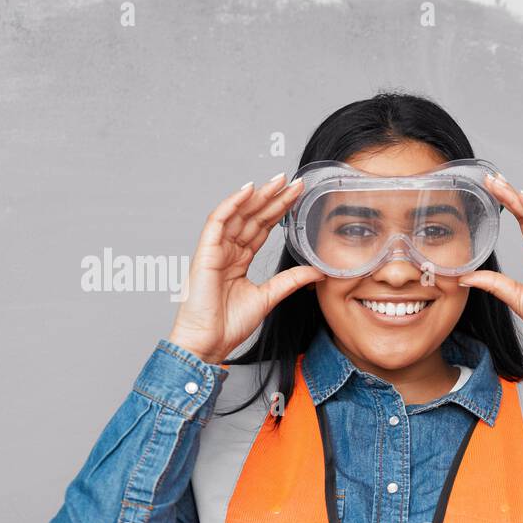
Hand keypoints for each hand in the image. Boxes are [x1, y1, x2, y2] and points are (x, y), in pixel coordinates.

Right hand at [167, 173, 324, 362]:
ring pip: (238, 213)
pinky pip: (217, 221)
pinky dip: (233, 204)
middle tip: (292, 181)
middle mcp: (228, 250)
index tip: (298, 196)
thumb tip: (317, 271)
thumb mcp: (270, 297)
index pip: (262, 228)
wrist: (210, 342)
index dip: (279, 211)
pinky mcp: (205, 252)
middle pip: (253, 217)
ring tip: (278, 181)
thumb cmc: (229, 324)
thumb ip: (291, 280)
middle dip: (273, 198)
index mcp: (240, 260)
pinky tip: (249, 190)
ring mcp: (215, 249)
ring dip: (258, 196)